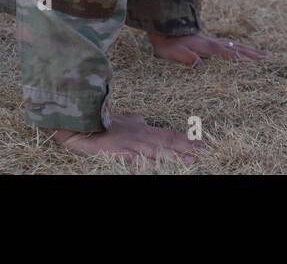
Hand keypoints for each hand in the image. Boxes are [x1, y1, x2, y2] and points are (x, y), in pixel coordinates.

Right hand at [49, 112, 203, 163]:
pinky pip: (136, 160)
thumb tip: (144, 119)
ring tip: (191, 161)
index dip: (186, 141)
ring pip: (157, 152)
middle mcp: (141, 136)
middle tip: (205, 153)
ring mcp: (131, 145)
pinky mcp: (119, 153)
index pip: (169, 135)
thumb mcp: (124, 120)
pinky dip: (147, 163)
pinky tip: (157, 167)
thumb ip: (136, 121)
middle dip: (187, 149)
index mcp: (143, 129)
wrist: (81, 124)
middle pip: (168, 144)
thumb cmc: (102, 123)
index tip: (202, 145)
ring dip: (174, 157)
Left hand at [147, 31, 270, 66]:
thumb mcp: (173, 54)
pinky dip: (242, 48)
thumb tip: (200, 65)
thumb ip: (187, 58)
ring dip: (252, 50)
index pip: (227, 54)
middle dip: (254, 54)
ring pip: (237, 46)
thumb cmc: (168, 45)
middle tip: (270, 58)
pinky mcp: (212, 42)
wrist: (163, 30)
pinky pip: (232, 45)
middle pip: (238, 48)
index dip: (240, 59)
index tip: (254, 64)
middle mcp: (214, 43)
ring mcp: (214, 41)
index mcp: (207, 47)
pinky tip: (246, 51)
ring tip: (265, 54)